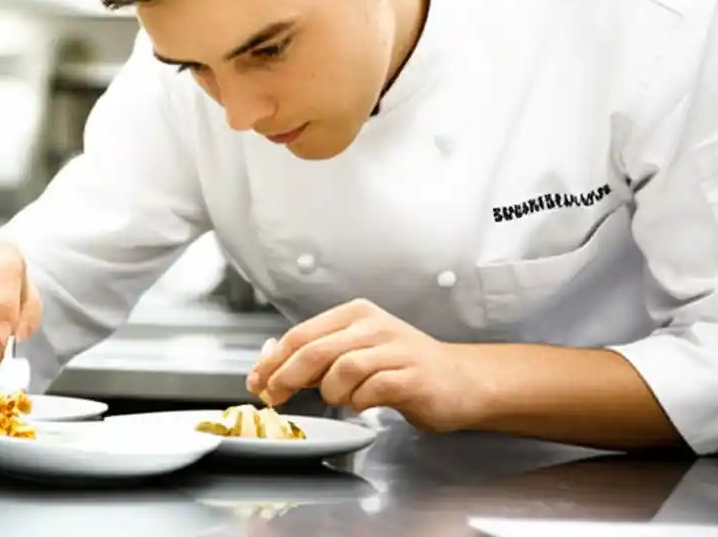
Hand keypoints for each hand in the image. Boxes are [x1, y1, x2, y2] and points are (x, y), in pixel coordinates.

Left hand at [246, 298, 485, 432]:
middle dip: (286, 377)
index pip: (301, 334)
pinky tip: (365, 403)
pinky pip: (370, 391)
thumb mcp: (355, 351)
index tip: (256, 381)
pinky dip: (359, 402)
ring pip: (341, 370)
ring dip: (331, 392)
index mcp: (355, 314)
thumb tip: (268, 359)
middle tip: (275, 398)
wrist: (461, 380)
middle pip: (314, 350)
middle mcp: (374, 325)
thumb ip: (315, 354)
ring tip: (342, 399)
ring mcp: (395, 349)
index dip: (273, 361)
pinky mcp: (412, 376)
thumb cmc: (403, 367)